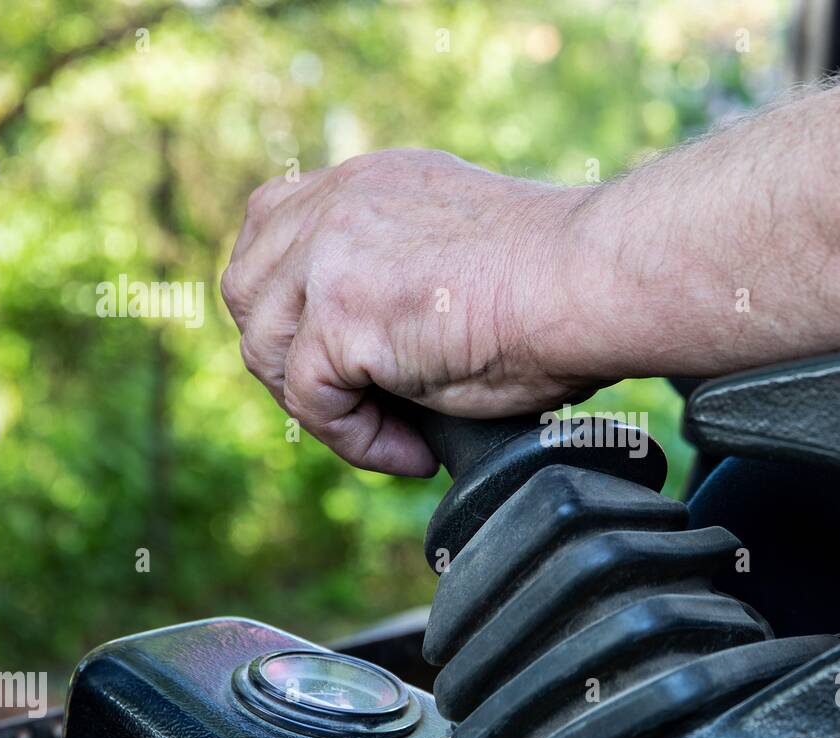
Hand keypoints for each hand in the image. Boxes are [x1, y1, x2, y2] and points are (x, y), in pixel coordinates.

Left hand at [221, 148, 594, 475]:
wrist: (592, 284)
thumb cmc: (560, 284)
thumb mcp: (457, 254)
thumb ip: (403, 269)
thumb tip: (379, 347)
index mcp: (368, 185)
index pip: (274, 229)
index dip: (287, 301)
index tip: (337, 355)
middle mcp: (338, 207)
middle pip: (248, 291)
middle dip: (289, 359)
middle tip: (359, 404)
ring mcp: (332, 259)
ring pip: (269, 351)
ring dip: (326, 408)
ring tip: (400, 436)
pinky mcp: (343, 319)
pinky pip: (310, 402)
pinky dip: (357, 441)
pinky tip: (413, 451)